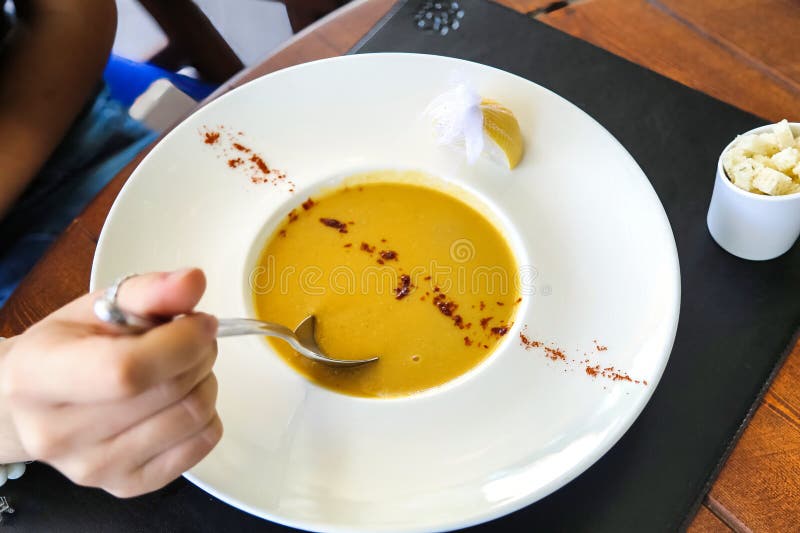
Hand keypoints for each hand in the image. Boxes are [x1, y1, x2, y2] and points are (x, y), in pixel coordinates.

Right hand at [0, 268, 221, 496]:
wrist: (33, 404)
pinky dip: (207, 416)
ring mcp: (93, 468)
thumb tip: (193, 282)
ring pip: (192, 418)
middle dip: (200, 353)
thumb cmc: (68, 347)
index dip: (181, 342)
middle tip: (192, 338)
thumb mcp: (98, 307)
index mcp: (39, 376)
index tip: (201, 322)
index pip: (127, 370)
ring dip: (206, 381)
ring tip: (185, 367)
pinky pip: (201, 445)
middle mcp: (58, 433)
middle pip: (169, 392)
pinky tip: (182, 399)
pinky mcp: (126, 485)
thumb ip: (148, 292)